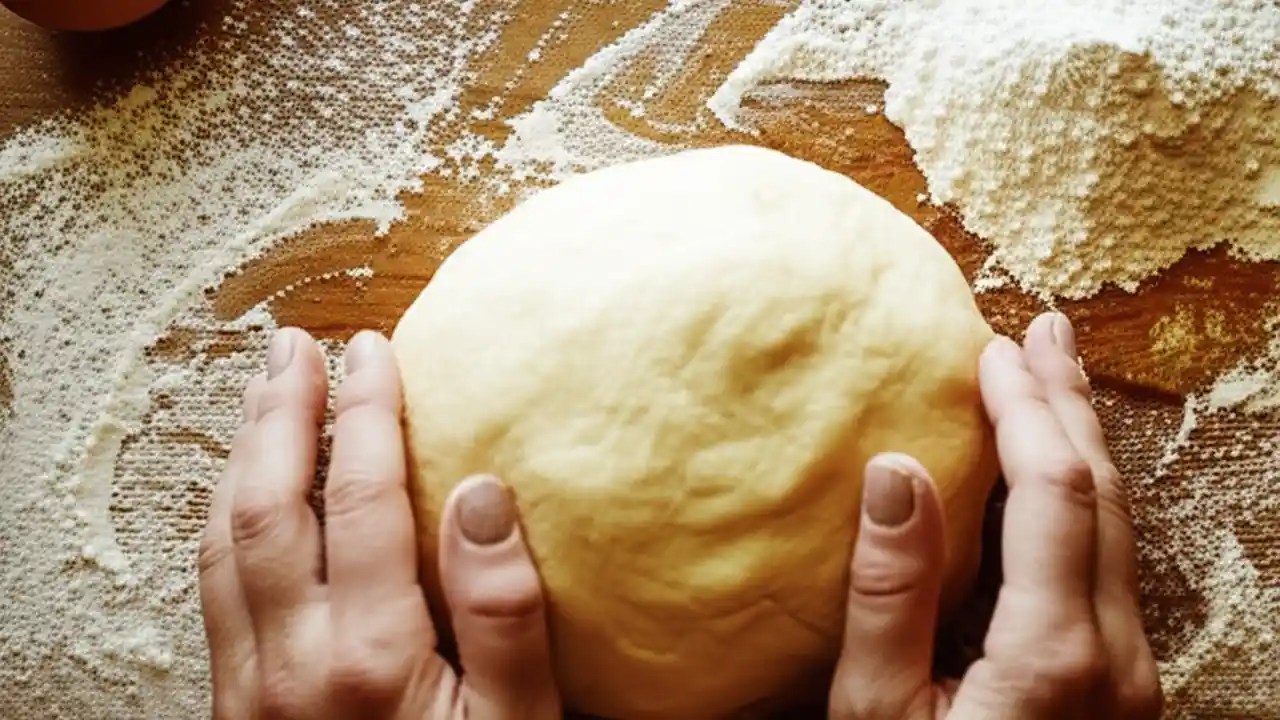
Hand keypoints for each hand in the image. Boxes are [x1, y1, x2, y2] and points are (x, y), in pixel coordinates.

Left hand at [198, 327, 560, 719]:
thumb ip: (503, 616)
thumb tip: (483, 495)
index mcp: (370, 657)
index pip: (361, 500)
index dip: (366, 412)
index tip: (374, 352)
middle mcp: (292, 661)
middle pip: (265, 508)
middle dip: (278, 413)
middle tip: (292, 348)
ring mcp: (248, 686)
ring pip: (223, 544)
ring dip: (242, 457)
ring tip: (263, 396)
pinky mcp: (232, 705)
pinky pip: (214, 589)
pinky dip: (226, 518)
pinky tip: (247, 493)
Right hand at [828, 312, 1161, 718]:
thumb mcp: (875, 711)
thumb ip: (890, 597)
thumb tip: (896, 471)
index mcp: (1052, 653)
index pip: (1053, 492)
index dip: (1025, 410)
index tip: (992, 353)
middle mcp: (1115, 656)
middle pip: (1104, 497)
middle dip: (1069, 404)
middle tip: (1044, 334)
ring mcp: (1131, 675)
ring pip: (1120, 529)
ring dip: (1083, 445)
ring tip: (1056, 380)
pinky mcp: (1123, 688)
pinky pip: (1114, 565)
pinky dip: (1083, 498)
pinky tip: (1059, 472)